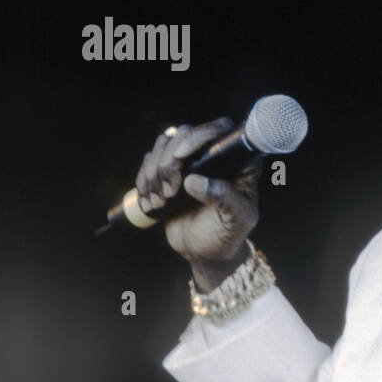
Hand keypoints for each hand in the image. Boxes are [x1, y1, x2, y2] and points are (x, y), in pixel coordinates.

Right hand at [133, 117, 260, 289]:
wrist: (205, 252)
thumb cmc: (227, 235)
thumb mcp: (235, 219)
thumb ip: (223, 198)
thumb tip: (195, 181)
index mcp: (237, 162)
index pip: (219, 130)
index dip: (198, 136)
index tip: (180, 156)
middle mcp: (213, 155)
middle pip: (184, 133)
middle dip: (169, 160)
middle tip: (171, 191)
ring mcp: (189, 161)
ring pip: (163, 144)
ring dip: (154, 171)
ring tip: (162, 201)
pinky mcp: (168, 172)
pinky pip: (149, 161)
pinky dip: (144, 180)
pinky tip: (151, 202)